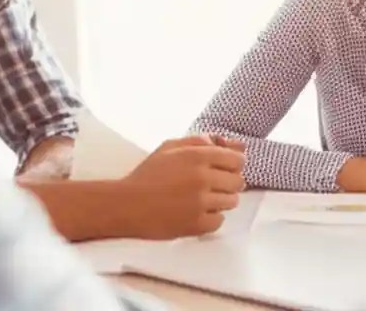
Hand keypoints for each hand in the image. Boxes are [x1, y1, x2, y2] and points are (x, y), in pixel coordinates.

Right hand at [119, 135, 245, 238]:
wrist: (127, 205)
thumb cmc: (148, 174)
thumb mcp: (170, 148)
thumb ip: (202, 142)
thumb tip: (236, 144)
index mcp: (198, 156)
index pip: (237, 160)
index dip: (232, 165)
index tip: (222, 169)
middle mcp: (203, 178)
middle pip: (238, 182)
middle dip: (228, 183)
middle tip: (211, 185)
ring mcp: (201, 203)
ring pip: (232, 201)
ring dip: (221, 200)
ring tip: (202, 199)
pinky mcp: (197, 224)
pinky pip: (220, 221)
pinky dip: (212, 218)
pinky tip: (197, 213)